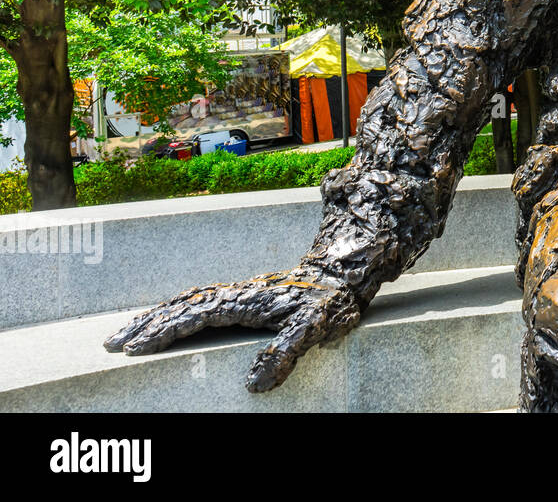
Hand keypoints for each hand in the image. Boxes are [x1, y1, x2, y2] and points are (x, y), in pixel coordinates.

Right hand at [104, 262, 361, 392]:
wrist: (345, 274)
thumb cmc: (330, 304)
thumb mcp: (313, 329)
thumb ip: (285, 353)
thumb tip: (254, 385)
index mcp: (244, 302)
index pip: (193, 317)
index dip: (162, 332)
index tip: (132, 347)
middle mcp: (235, 294)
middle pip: (180, 307)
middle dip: (145, 324)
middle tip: (112, 343)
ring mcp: (238, 293)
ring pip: (187, 302)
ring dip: (156, 316)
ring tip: (128, 333)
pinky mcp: (245, 296)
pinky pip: (201, 303)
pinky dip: (176, 311)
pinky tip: (170, 320)